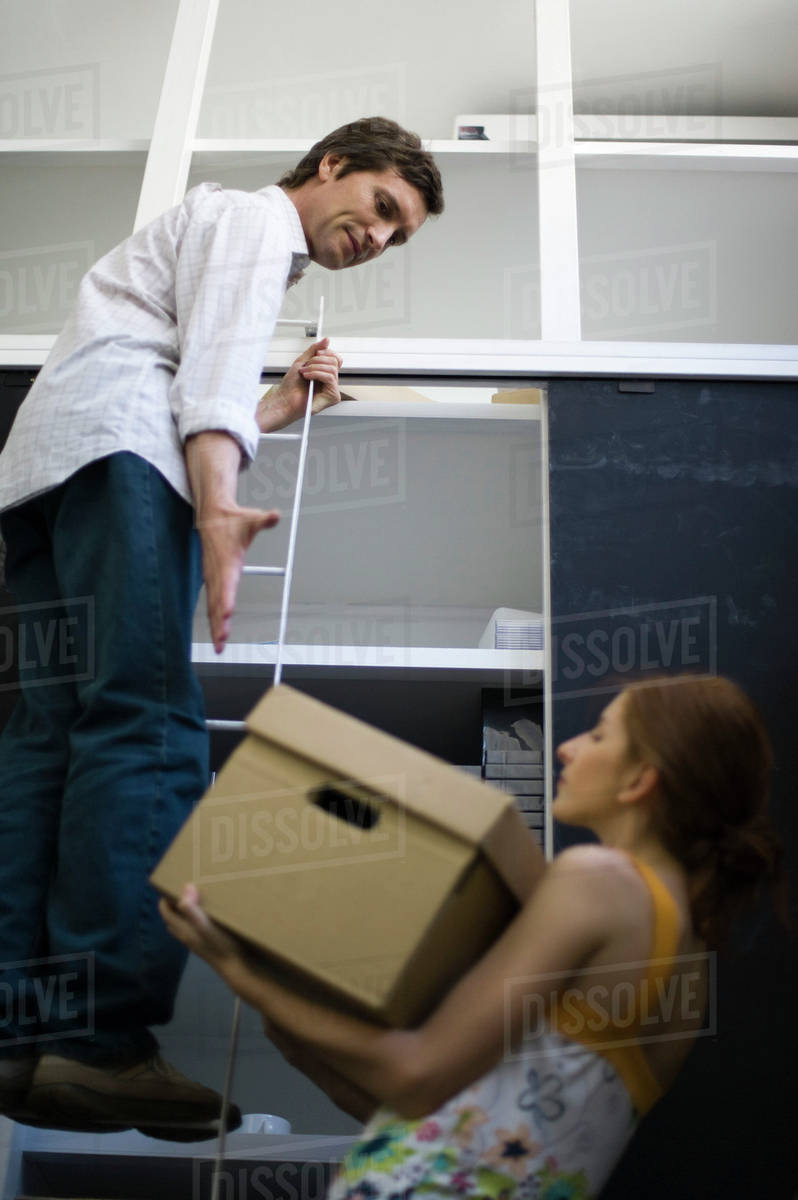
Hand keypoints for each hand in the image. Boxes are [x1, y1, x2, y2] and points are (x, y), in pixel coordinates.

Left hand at [159, 884, 241, 975]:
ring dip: (184, 912)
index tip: (168, 886)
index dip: (164, 901)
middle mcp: (187, 936)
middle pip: (173, 920)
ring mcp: (197, 942)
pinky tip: (209, 914)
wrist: (236, 968)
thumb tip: (186, 887)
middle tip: (181, 889)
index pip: (167, 914)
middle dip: (173, 905)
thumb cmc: (220, 946)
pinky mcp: (207, 944)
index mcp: (184, 930)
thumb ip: (193, 910)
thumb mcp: (206, 927)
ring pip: (184, 925)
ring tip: (195, 898)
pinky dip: (195, 920)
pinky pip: (195, 929)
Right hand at [198, 501, 278, 652]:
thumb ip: (264, 520)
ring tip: (219, 646)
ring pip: (212, 606)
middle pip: (217, 601)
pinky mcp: (211, 580)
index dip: (226, 598)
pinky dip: (213, 619)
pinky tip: (217, 633)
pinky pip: (211, 603)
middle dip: (219, 622)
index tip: (227, 612)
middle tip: (221, 641)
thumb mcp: (251, 518)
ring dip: (215, 626)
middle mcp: (218, 573)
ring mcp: (212, 578)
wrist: (211, 517)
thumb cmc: (232, 520)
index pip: (226, 583)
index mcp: (228, 561)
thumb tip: (275, 515)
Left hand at [257, 338, 342, 431]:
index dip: (327, 353)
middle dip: (317, 360)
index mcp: (325, 374)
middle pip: (335, 362)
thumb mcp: (302, 361)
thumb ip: (315, 350)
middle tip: (306, 367)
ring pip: (332, 369)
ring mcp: (332, 389)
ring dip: (315, 368)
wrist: (285, 400)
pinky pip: (330, 378)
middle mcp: (330, 382)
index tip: (316, 353)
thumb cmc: (291, 386)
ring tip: (304, 373)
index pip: (336, 359)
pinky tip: (308, 377)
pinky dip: (317, 374)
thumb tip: (327, 340)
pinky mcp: (333, 397)